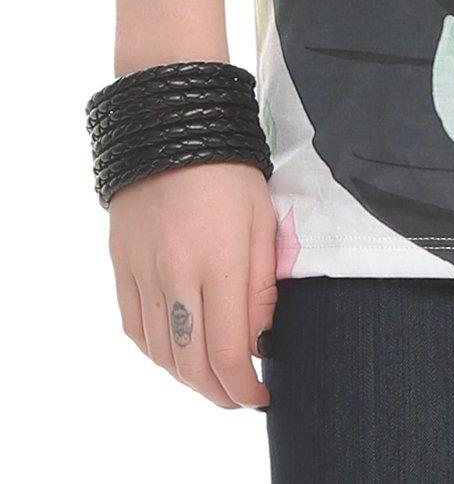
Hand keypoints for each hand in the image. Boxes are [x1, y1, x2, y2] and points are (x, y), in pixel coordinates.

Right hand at [109, 163, 276, 408]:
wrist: (171, 125)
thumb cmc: (229, 170)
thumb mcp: (263, 220)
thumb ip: (262, 286)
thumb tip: (259, 339)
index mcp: (219, 263)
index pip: (229, 353)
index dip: (245, 388)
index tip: (261, 396)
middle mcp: (176, 276)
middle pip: (192, 365)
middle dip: (220, 392)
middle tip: (240, 396)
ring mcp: (143, 273)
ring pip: (161, 353)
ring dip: (189, 376)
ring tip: (213, 376)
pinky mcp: (121, 267)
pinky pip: (135, 329)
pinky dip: (157, 352)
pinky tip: (176, 352)